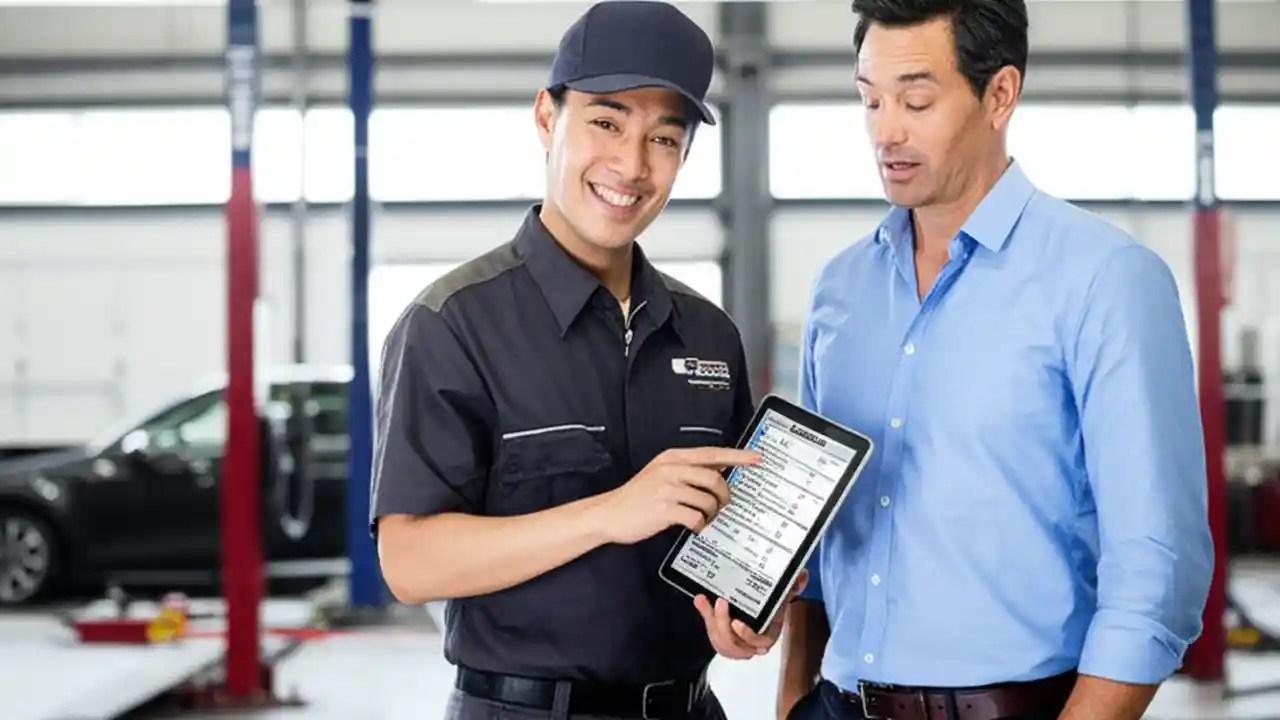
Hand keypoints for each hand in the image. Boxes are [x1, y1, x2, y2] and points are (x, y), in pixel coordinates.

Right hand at [593, 446, 760, 544]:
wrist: (610, 513)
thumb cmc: (637, 496)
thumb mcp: (661, 474)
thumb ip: (688, 470)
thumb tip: (719, 469)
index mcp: (673, 458)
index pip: (712, 453)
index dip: (738, 456)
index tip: (757, 458)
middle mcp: (671, 469)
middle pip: (715, 478)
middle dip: (724, 496)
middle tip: (722, 505)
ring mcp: (667, 488)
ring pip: (708, 500)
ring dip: (711, 513)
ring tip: (702, 518)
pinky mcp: (665, 509)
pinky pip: (696, 517)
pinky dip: (699, 525)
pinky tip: (692, 526)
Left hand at [695, 569, 807, 659]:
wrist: (758, 600)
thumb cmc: (772, 601)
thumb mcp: (781, 592)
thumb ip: (792, 585)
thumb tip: (803, 575)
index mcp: (768, 633)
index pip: (760, 642)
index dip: (748, 637)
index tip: (737, 623)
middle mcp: (751, 642)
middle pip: (734, 645)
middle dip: (723, 625)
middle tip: (720, 602)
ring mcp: (735, 641)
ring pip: (720, 640)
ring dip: (711, 621)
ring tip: (704, 600)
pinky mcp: (721, 635)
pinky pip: (712, 633)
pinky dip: (705, 617)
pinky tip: (700, 600)